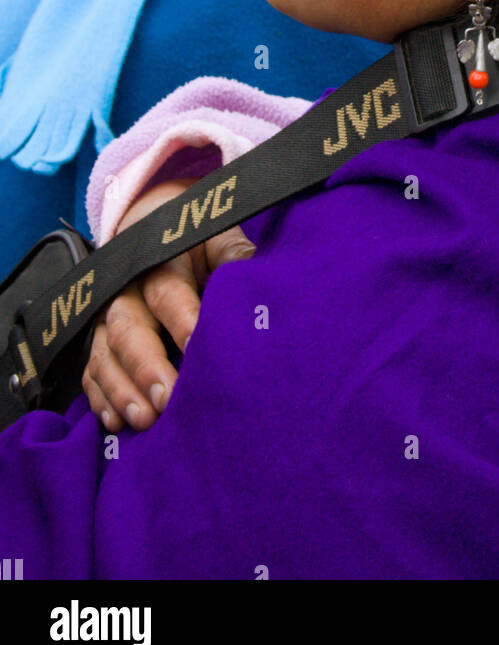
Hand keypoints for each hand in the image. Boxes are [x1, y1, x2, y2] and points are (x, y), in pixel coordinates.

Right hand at [82, 178, 254, 431]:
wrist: (151, 223)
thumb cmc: (196, 242)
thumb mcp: (217, 238)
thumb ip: (235, 256)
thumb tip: (263, 278)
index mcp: (160, 262)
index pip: (168, 293)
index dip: (182, 320)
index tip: (197, 348)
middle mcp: (127, 290)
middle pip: (129, 328)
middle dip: (146, 367)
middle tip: (167, 401)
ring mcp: (108, 317)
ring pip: (104, 353)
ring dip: (120, 388)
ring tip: (143, 420)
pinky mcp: (98, 338)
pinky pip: (91, 369)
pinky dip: (99, 396)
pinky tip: (114, 421)